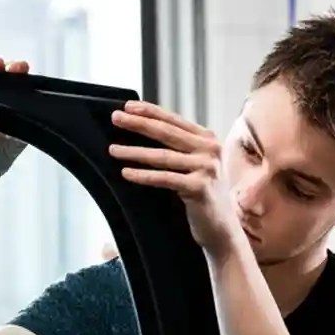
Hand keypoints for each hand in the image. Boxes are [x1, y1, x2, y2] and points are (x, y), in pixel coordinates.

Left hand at [110, 100, 245, 258]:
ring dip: (134, 152)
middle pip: (166, 133)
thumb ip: (179, 147)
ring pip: (162, 156)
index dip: (150, 112)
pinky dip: (143, 176)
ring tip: (113, 150)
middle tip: (116, 118)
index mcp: (207, 139)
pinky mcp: (200, 187)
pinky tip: (126, 173)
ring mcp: (206, 168)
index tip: (127, 107)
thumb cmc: (202, 194)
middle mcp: (209, 149)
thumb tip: (143, 130)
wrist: (221, 227)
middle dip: (138, 124)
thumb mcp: (195, 164)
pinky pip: (165, 178)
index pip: (173, 120)